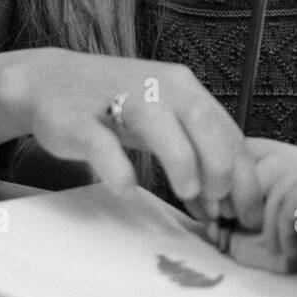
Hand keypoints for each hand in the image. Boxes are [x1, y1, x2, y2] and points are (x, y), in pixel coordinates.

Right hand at [0, 48, 247, 212]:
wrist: (50, 81)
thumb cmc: (117, 107)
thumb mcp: (164, 124)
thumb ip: (196, 156)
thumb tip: (224, 206)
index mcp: (185, 89)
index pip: (227, 132)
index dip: (244, 176)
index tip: (247, 214)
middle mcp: (159, 87)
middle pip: (205, 125)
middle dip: (221, 170)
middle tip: (220, 206)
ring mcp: (120, 99)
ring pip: (162, 129)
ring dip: (182, 164)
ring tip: (187, 194)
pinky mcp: (82, 119)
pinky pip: (104, 145)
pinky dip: (119, 170)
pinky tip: (127, 190)